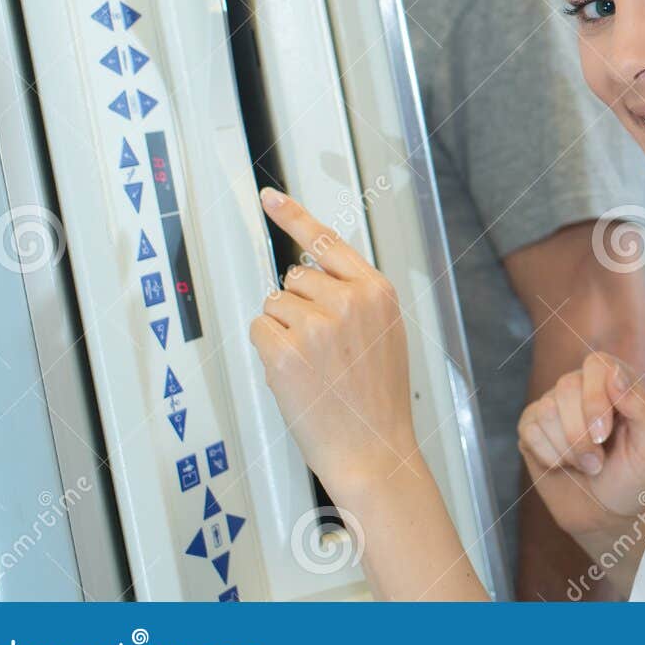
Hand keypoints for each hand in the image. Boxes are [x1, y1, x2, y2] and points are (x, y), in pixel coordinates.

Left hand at [249, 187, 420, 497]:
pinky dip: (268, 351)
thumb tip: (309, 277)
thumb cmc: (377, 398)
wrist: (373, 447)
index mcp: (376, 292)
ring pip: (273, 304)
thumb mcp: (385, 334)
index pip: (327, 241)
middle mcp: (347, 301)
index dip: (293, 215)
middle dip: (298, 306)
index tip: (270, 197)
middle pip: (293, 277)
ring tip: (312, 364)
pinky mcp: (285, 352)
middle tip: (321, 347)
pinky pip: (259, 330)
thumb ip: (356, 298)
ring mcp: (315, 325)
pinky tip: (296, 374)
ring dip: (283, 330)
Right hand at [518, 352, 644, 550]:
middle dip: (582, 434)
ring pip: (547, 410)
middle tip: (598, 461)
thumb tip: (614, 374)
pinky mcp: (531, 427)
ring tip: (586, 464)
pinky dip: (550, 457)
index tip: (604, 434)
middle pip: (567, 387)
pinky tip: (563, 465)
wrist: (604, 515)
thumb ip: (640, 405)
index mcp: (616, 383)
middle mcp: (583, 386)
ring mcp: (554, 405)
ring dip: (569, 450)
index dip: (597, 398)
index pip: (597, 364)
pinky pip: (530, 430)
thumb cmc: (631, 476)